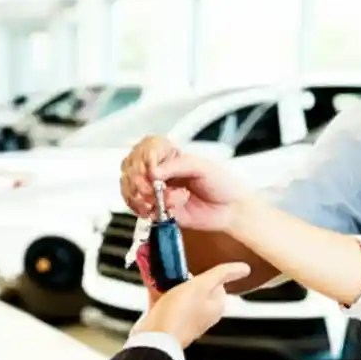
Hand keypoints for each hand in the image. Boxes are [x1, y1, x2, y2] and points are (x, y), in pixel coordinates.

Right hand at [120, 136, 252, 230]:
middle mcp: (160, 171)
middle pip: (131, 167)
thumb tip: (154, 171)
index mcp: (170, 155)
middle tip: (151, 188)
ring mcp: (157, 189)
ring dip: (137, 194)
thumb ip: (178, 166)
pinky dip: (140, 208)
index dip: (145, 159)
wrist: (231, 209)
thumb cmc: (222, 183)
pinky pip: (137, 207)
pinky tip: (152, 210)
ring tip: (154, 201)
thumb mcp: (203, 167)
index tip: (152, 171)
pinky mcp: (157, 208)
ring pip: (129, 186)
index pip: (145, 149)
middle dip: (137, 179)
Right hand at [130, 261, 250, 348]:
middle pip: (196, 287)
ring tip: (160, 269)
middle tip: (174, 266)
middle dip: (184, 275)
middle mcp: (202, 314)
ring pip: (177, 292)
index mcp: (216, 306)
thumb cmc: (179, 313)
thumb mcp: (202, 285)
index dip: (205, 273)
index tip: (193, 267)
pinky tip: (149, 278)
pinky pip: (163, 299)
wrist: (154, 337)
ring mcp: (184, 318)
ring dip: (168, 280)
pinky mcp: (166, 319)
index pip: (218, 283)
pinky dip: (157, 288)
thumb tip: (245, 268)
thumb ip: (222, 274)